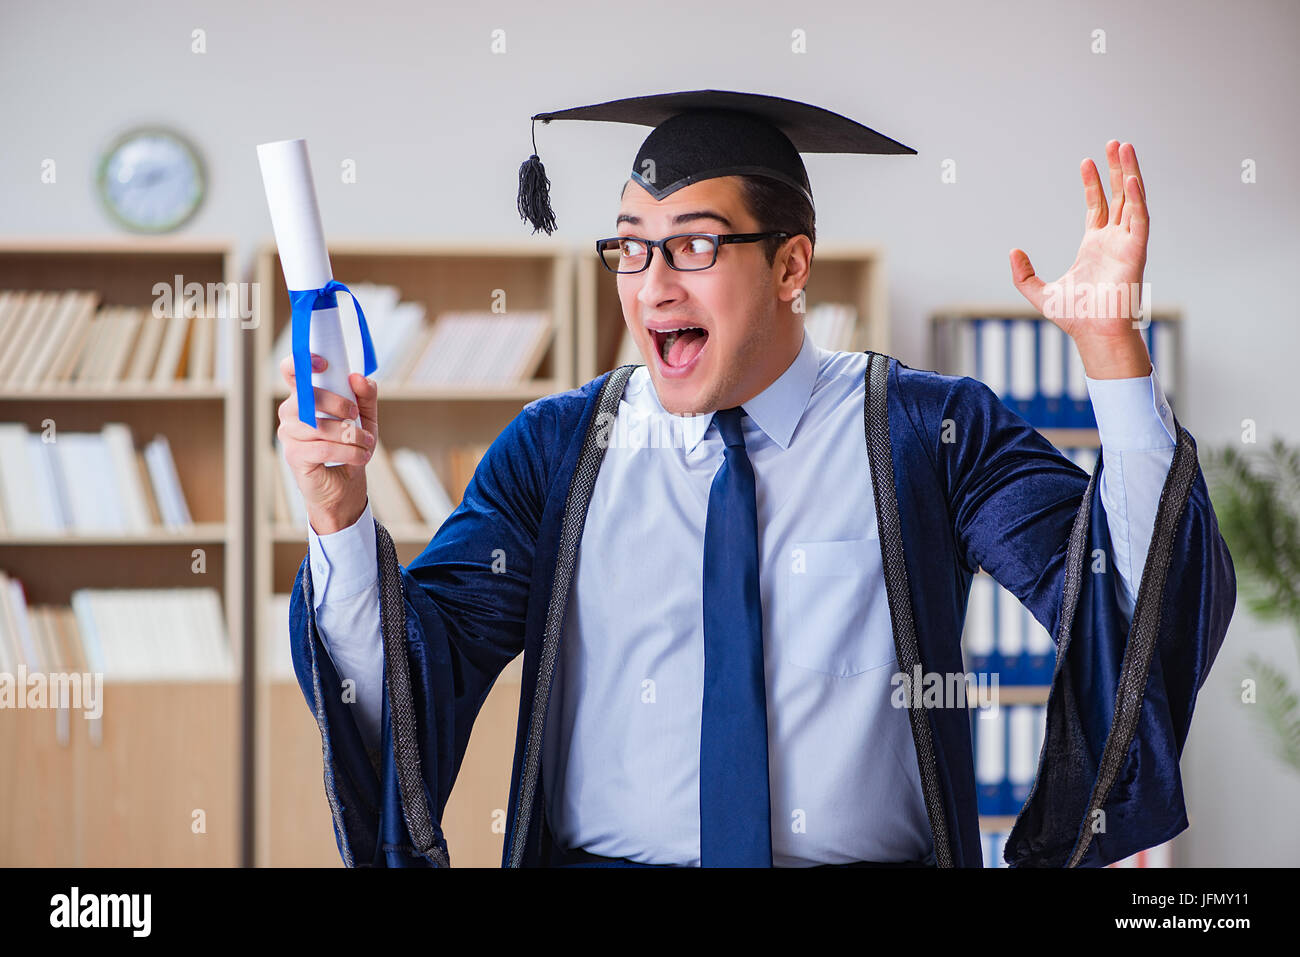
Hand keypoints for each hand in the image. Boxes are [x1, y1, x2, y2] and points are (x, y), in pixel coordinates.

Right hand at [276, 352, 377, 532]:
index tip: (324, 364)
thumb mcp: (366, 417)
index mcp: (305, 396)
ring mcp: (289, 435)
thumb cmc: (350, 446)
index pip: (291, 370)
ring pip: (318, 425)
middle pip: (306, 396)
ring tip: (366, 442)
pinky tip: (362, 456)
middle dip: (338, 403)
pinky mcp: (295, 456)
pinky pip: (323, 448)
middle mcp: (291, 413)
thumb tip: (358, 378)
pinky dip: (349, 452)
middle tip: (356, 415)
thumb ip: (365, 394)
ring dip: (349, 434)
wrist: (345, 485)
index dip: (302, 362)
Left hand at [1009, 141, 1152, 375]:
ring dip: (1131, 174)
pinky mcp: (1136, 252)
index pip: (1098, 206)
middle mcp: (1113, 240)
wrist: (1093, 334)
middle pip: (1119, 196)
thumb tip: (1012, 251)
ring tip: (1125, 148)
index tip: (1086, 162)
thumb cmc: (1074, 317)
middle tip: (1114, 143)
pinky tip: (1133, 180)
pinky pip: (1140, 220)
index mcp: (1094, 246)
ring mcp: (1126, 244)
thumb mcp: (1039, 293)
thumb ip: (1024, 274)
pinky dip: (1138, 200)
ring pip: (1133, 201)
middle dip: (1117, 169)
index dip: (1093, 184)